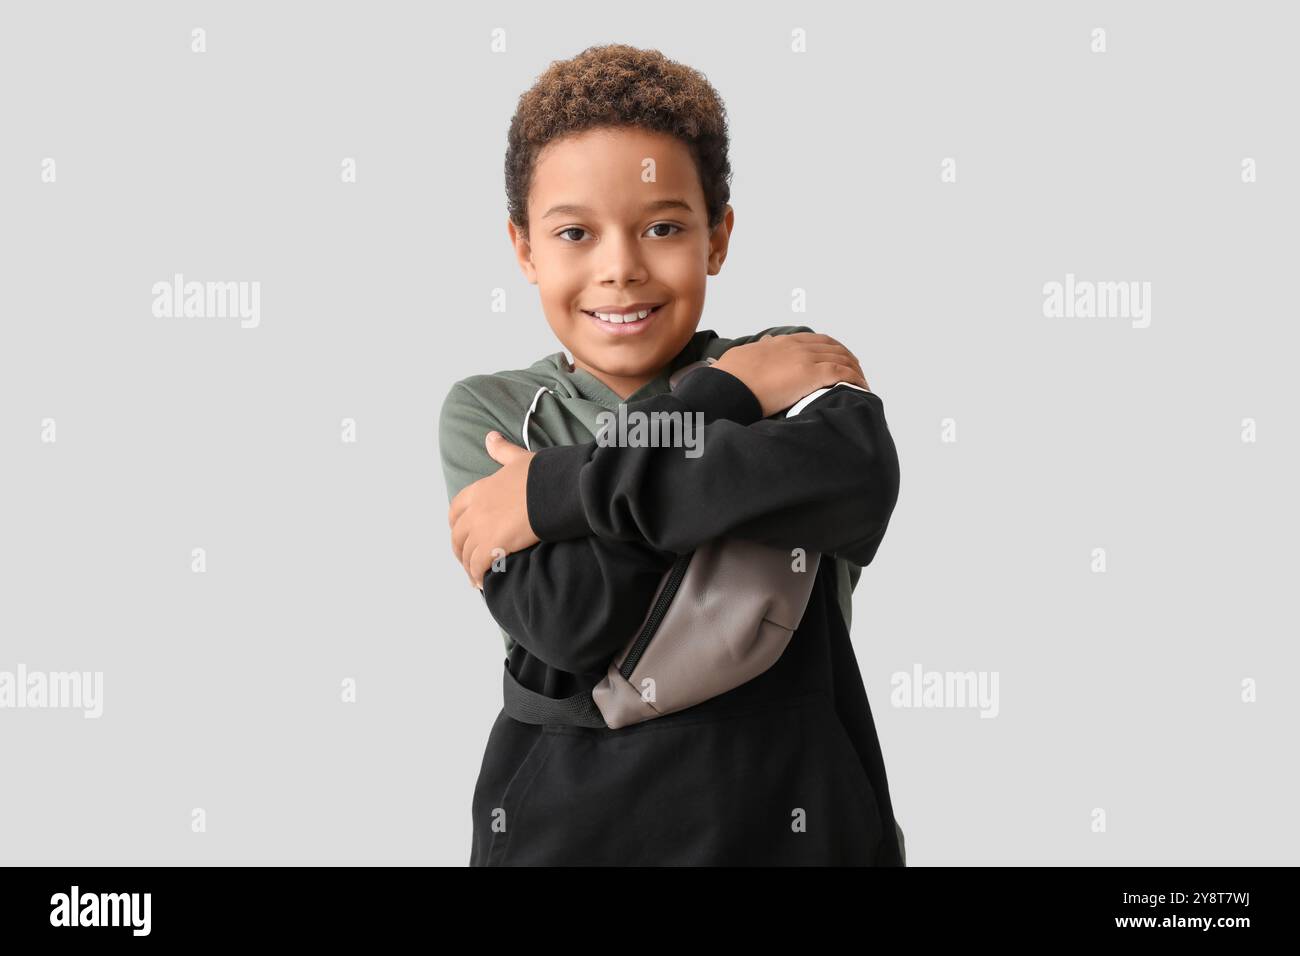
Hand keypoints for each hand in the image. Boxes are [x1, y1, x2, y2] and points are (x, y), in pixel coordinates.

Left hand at [448, 431, 538, 588]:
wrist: (556, 489)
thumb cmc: (542, 474)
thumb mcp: (519, 458)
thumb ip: (502, 451)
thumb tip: (490, 437)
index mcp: (479, 490)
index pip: (456, 509)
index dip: (456, 523)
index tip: (462, 533)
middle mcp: (475, 510)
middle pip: (457, 535)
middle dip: (460, 549)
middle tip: (468, 560)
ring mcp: (482, 529)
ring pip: (466, 553)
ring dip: (468, 567)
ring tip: (476, 577)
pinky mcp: (493, 546)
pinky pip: (478, 567)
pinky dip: (478, 577)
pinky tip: (483, 583)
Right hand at [712, 332, 869, 416]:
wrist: (729, 384)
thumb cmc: (731, 376)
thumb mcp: (743, 354)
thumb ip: (758, 349)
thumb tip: (765, 342)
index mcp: (782, 343)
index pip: (816, 340)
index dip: (831, 348)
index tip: (838, 357)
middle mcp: (797, 347)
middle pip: (833, 347)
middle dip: (847, 358)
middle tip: (855, 372)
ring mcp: (805, 359)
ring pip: (841, 359)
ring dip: (855, 370)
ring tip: (861, 382)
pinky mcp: (810, 374)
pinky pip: (841, 373)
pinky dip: (854, 379)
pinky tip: (860, 387)